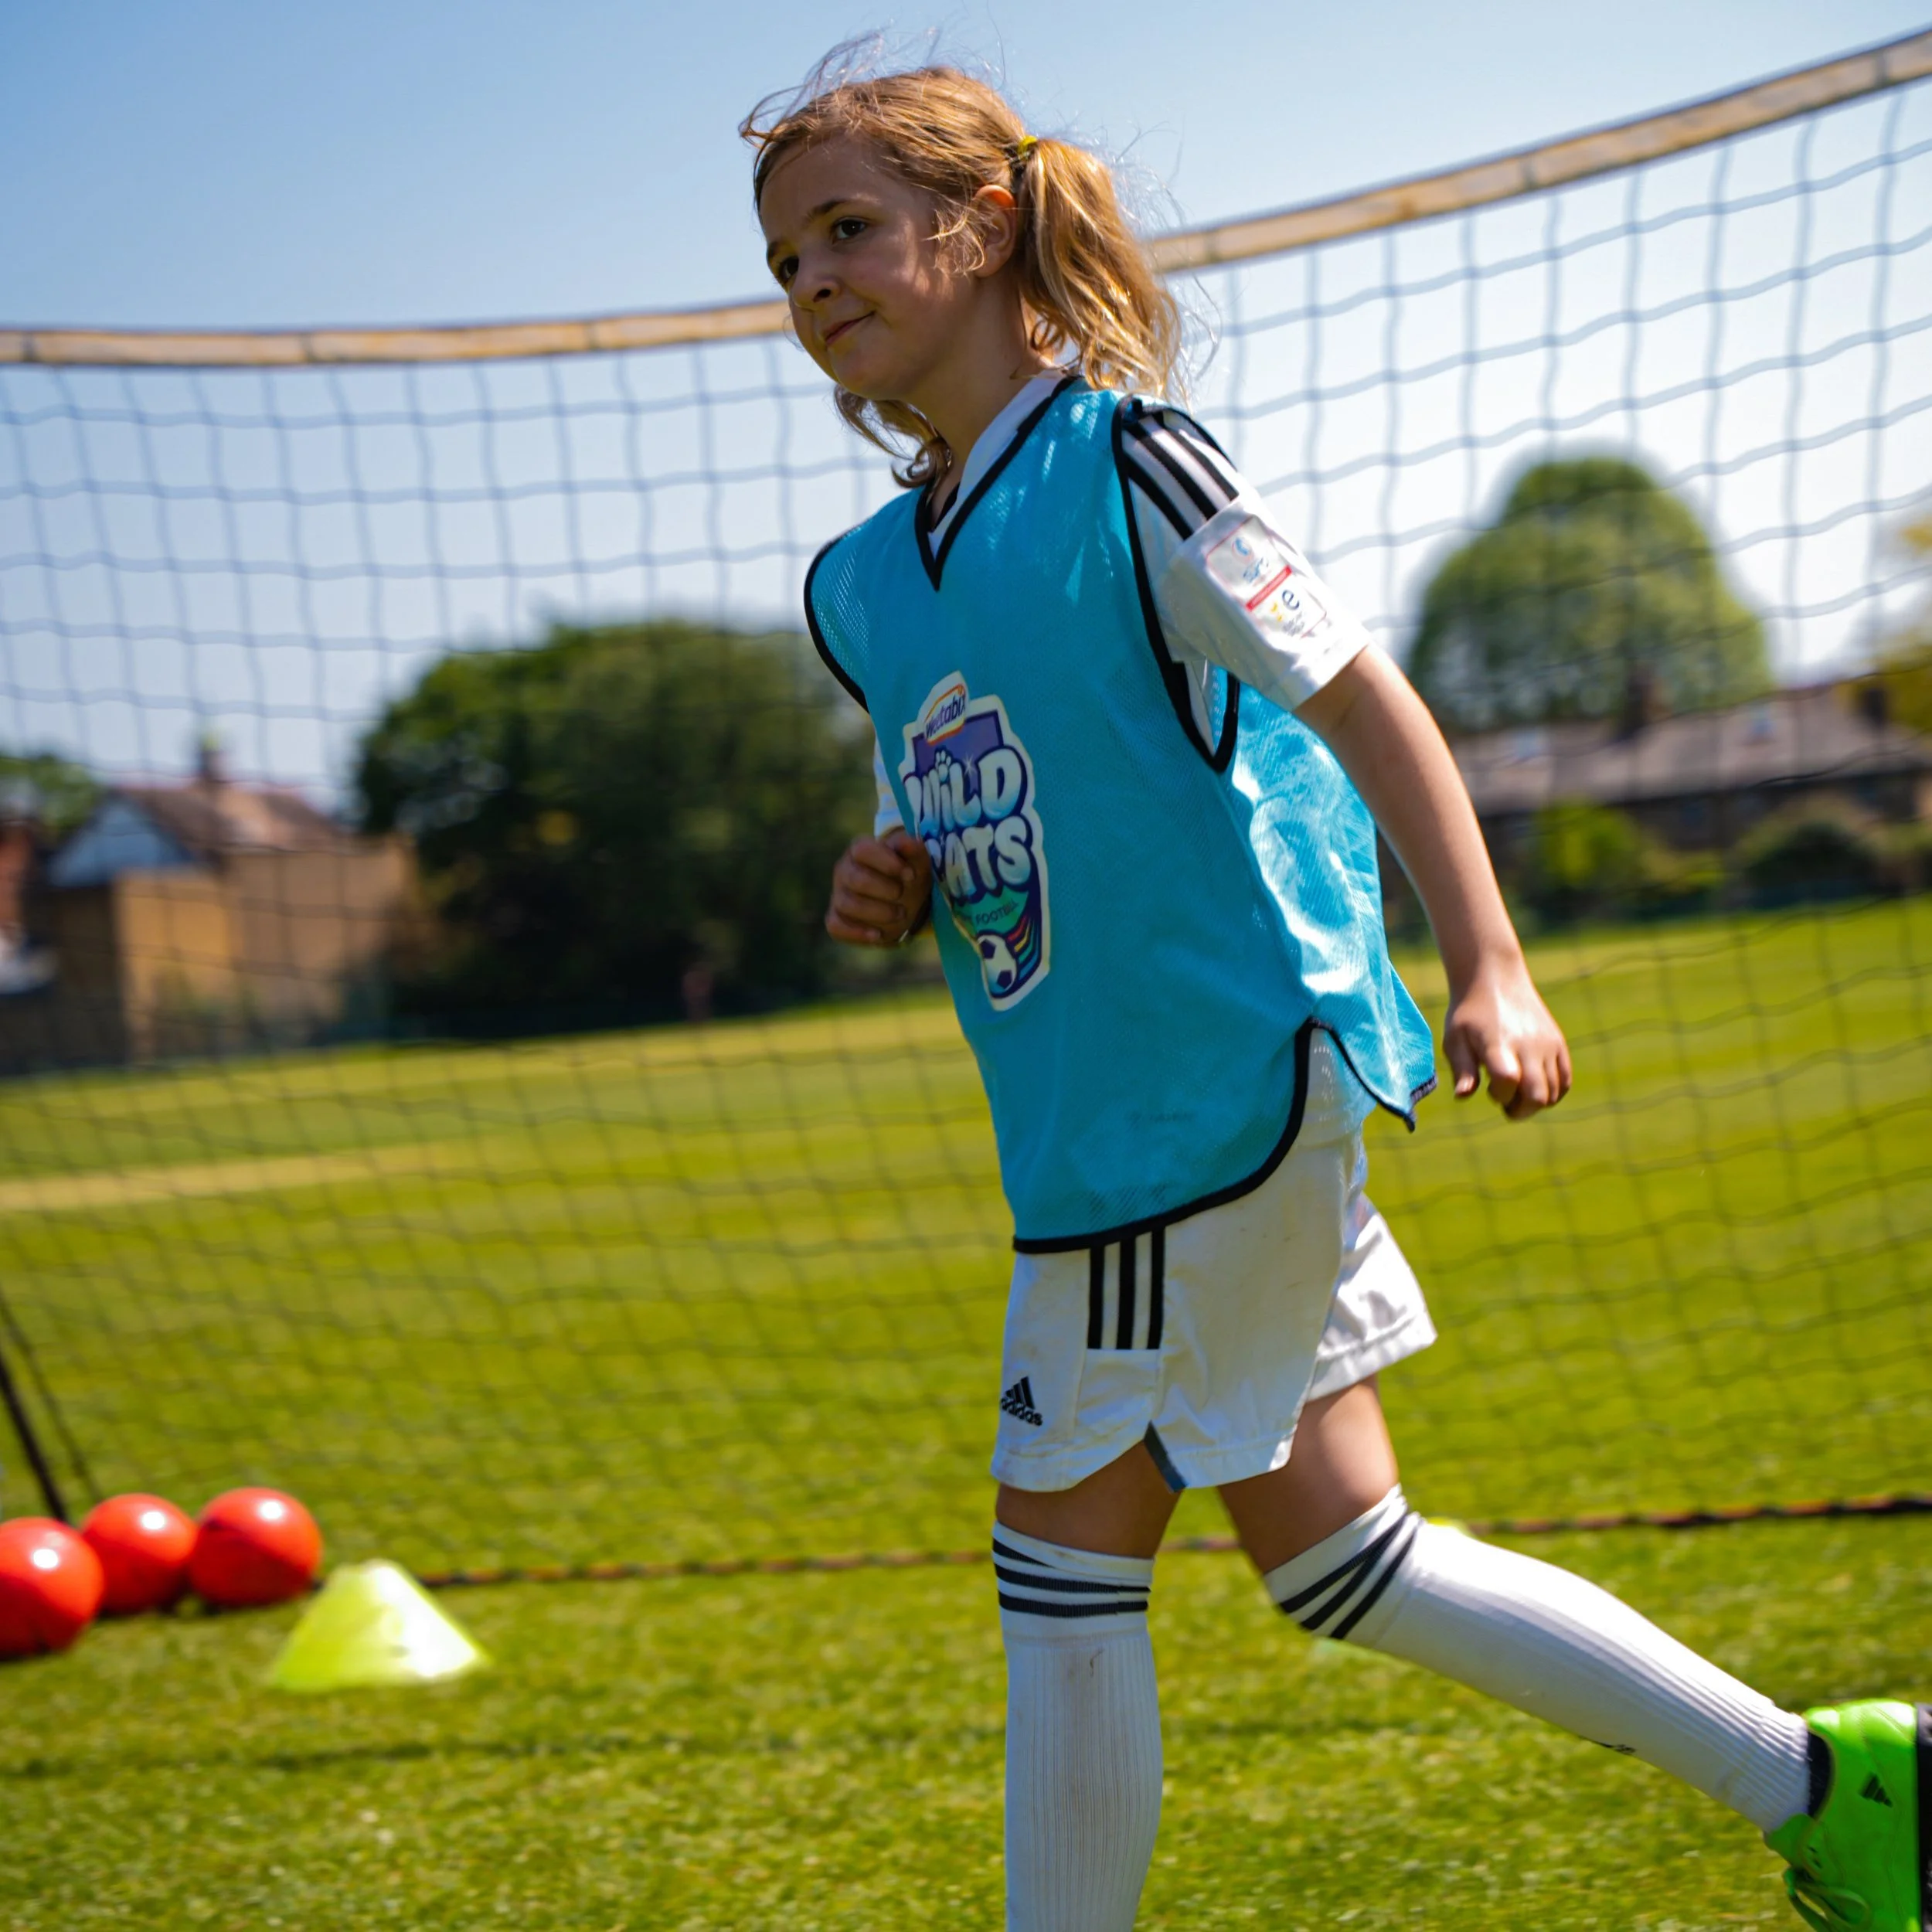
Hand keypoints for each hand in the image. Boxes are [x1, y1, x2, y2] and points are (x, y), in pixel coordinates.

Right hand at [825, 830, 932, 946]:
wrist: (906, 902)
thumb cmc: (908, 877)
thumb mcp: (918, 862)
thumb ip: (913, 850)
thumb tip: (904, 842)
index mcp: (860, 849)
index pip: (862, 850)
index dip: (887, 862)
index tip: (910, 875)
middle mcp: (844, 870)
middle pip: (855, 879)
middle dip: (884, 890)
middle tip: (903, 895)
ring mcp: (838, 894)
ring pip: (846, 904)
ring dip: (877, 912)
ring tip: (900, 914)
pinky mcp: (836, 918)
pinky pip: (835, 926)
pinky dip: (857, 933)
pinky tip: (878, 934)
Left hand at [1443, 952, 1572, 1120]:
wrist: (1495, 980)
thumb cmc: (1469, 1014)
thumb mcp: (1455, 1039)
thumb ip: (1462, 1070)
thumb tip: (1463, 1096)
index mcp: (1498, 1044)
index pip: (1508, 1081)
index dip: (1499, 1095)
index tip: (1488, 1088)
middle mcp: (1527, 1045)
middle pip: (1537, 1095)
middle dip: (1520, 1110)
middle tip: (1504, 1103)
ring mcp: (1547, 1045)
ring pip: (1553, 1093)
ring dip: (1534, 1102)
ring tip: (1516, 1089)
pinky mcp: (1558, 1044)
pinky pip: (1565, 1081)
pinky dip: (1553, 1093)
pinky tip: (1533, 1086)